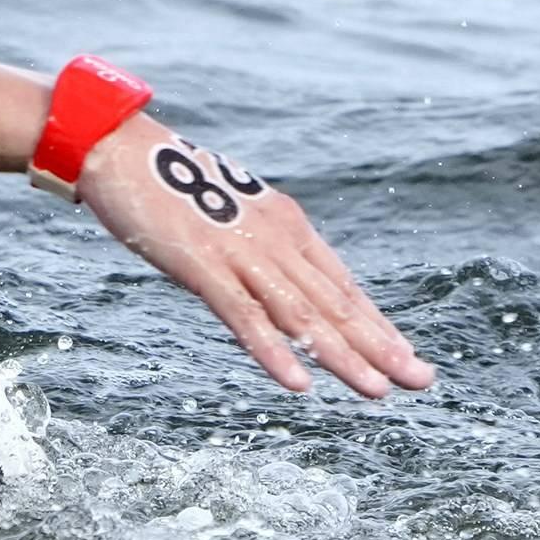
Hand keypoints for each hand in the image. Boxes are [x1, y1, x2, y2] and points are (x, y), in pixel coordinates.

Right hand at [76, 113, 434, 397]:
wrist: (118, 148)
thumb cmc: (164, 183)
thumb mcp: (224, 216)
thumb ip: (251, 247)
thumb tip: (266, 281)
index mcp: (285, 224)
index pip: (340, 285)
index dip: (376, 324)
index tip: (405, 356)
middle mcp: (275, 238)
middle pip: (334, 302)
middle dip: (380, 345)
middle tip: (421, 380)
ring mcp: (240, 252)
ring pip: (301, 314)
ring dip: (342, 355)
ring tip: (377, 390)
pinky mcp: (202, 265)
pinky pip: (244, 316)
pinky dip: (274, 351)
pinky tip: (298, 383)